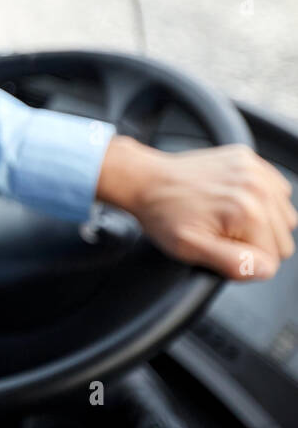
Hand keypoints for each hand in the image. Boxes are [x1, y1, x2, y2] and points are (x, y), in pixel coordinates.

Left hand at [97, 136, 295, 280]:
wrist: (145, 179)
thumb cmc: (163, 213)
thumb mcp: (190, 248)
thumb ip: (233, 263)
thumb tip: (264, 268)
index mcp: (248, 212)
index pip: (271, 259)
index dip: (244, 259)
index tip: (219, 246)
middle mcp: (257, 188)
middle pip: (282, 238)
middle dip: (253, 241)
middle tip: (220, 232)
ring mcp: (254, 170)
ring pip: (283, 217)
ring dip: (260, 222)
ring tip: (225, 216)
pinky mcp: (248, 159)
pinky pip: (276, 191)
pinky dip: (261, 199)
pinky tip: (233, 200)